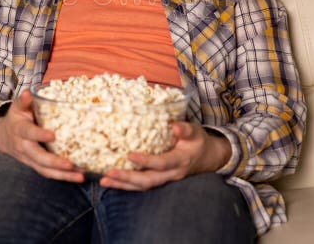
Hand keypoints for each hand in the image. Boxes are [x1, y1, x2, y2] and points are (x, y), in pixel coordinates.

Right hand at [0, 90, 84, 182]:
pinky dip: (63, 177)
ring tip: (80, 176)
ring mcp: (29, 159)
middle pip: (38, 157)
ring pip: (44, 170)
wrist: (3, 137)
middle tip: (69, 164)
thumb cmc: (16, 118)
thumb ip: (23, 101)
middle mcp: (23, 147)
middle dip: (54, 162)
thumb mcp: (17, 107)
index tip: (52, 135)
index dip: (39, 135)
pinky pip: (48, 174)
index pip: (29, 133)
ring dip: (62, 175)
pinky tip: (78, 176)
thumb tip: (28, 93)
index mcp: (20, 130)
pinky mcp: (35, 166)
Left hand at [100, 121, 230, 190]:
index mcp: (180, 160)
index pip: (162, 163)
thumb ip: (185, 129)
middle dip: (128, 178)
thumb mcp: (195, 131)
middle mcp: (172, 174)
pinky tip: (111, 181)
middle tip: (109, 172)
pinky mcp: (159, 181)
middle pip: (148, 180)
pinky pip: (141, 186)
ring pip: (143, 186)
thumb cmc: (198, 142)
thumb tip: (174, 126)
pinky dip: (125, 185)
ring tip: (104, 180)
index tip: (130, 155)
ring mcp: (165, 180)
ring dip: (123, 185)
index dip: (147, 161)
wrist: (208, 158)